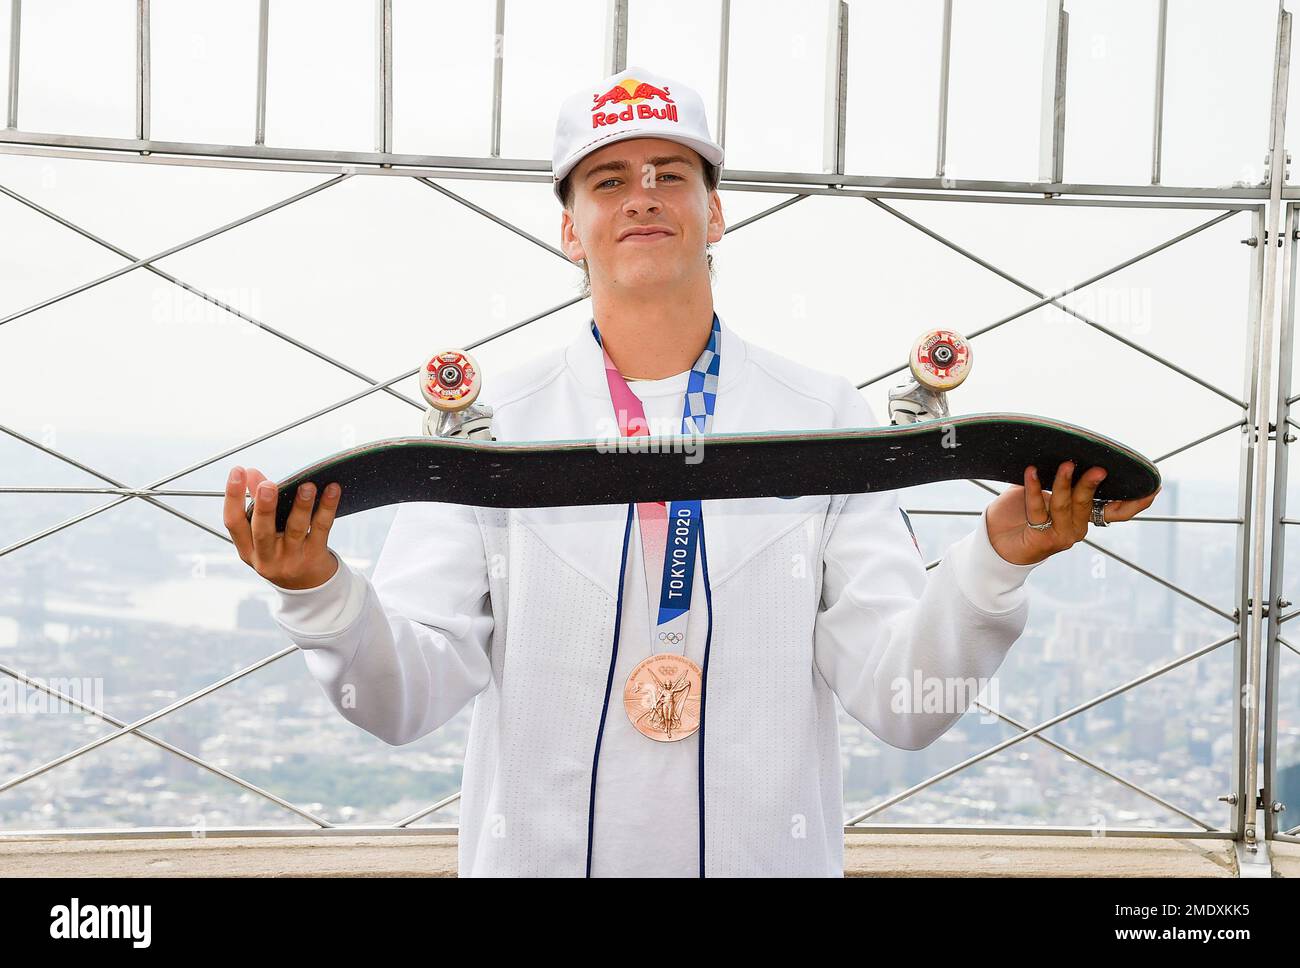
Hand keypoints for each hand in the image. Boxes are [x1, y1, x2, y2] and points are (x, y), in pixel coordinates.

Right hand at [223, 465, 343, 589]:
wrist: (309, 587)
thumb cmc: (282, 550)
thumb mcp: (264, 535)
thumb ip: (258, 503)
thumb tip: (250, 472)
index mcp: (247, 549)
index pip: (233, 523)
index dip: (232, 497)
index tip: (237, 471)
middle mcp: (266, 557)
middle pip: (262, 531)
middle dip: (264, 507)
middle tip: (267, 484)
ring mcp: (291, 559)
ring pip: (296, 529)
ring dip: (302, 506)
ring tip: (307, 485)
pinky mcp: (315, 557)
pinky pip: (321, 529)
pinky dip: (327, 507)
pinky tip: (332, 489)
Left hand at [985, 461, 1159, 565]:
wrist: (996, 539)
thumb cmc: (1020, 511)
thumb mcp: (1044, 489)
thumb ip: (1060, 476)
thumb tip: (1070, 449)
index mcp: (1084, 516)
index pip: (1118, 512)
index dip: (1136, 502)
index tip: (1153, 487)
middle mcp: (1077, 527)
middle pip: (1089, 503)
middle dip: (1092, 484)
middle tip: (1098, 468)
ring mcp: (1061, 535)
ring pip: (1065, 505)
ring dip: (1064, 483)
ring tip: (1065, 465)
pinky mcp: (1041, 538)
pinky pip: (1037, 509)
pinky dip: (1034, 488)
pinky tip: (1030, 471)